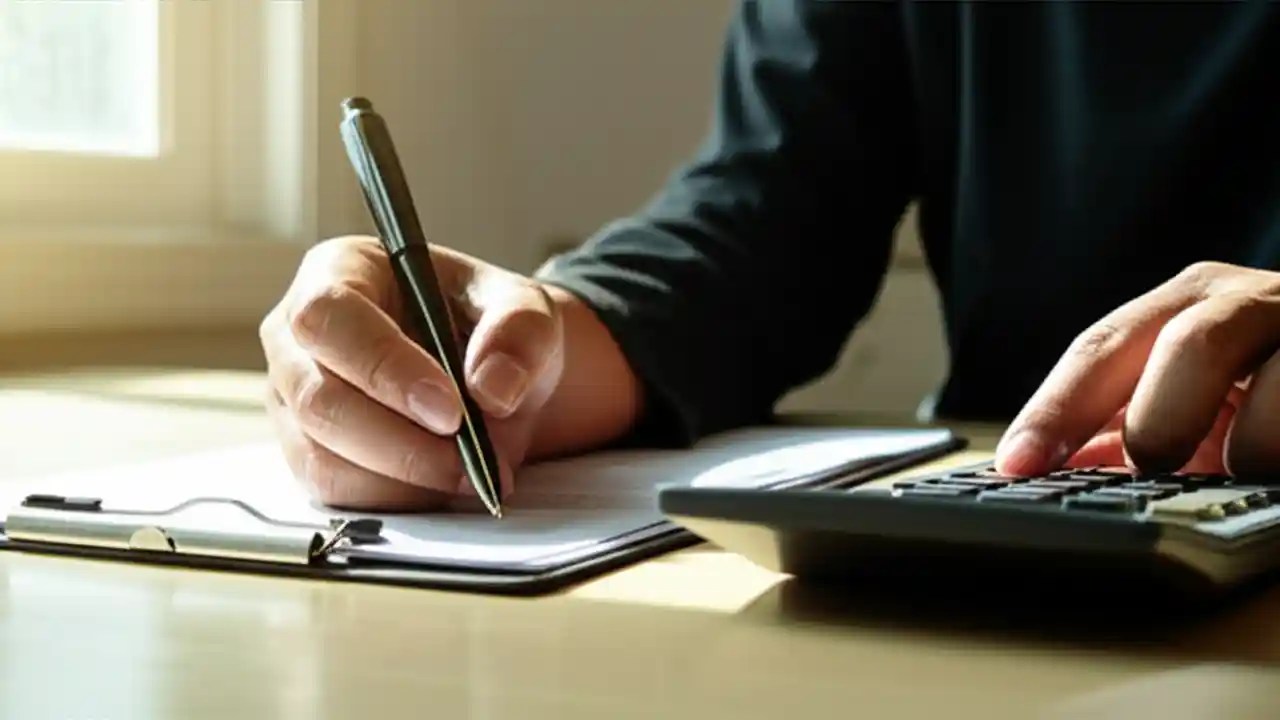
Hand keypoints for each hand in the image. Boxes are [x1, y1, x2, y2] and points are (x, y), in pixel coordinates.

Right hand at [259, 236, 564, 510]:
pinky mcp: (310, 454)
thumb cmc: (494, 327)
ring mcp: (296, 400)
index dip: (383, 368)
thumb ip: (519, 333)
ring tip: (471, 475)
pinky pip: (336, 493)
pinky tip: (444, 487)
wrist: (498, 378)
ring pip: (322, 457)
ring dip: (403, 480)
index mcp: (339, 272)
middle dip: (399, 442)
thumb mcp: (527, 309)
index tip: (449, 410)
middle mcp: (299, 336)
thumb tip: (493, 388)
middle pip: (318, 399)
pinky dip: (397, 500)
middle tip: (469, 460)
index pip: (329, 316)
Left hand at [996, 261, 1279, 476]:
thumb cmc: (1269, 388)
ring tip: (1244, 473)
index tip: (1017, 465)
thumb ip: (1126, 424)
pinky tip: (1278, 471)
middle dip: (1162, 418)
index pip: (1100, 349)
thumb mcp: (1191, 399)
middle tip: (1150, 466)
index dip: (1055, 409)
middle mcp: (1250, 298)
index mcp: (1187, 303)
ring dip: (1253, 444)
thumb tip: (1046, 472)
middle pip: (1189, 345)